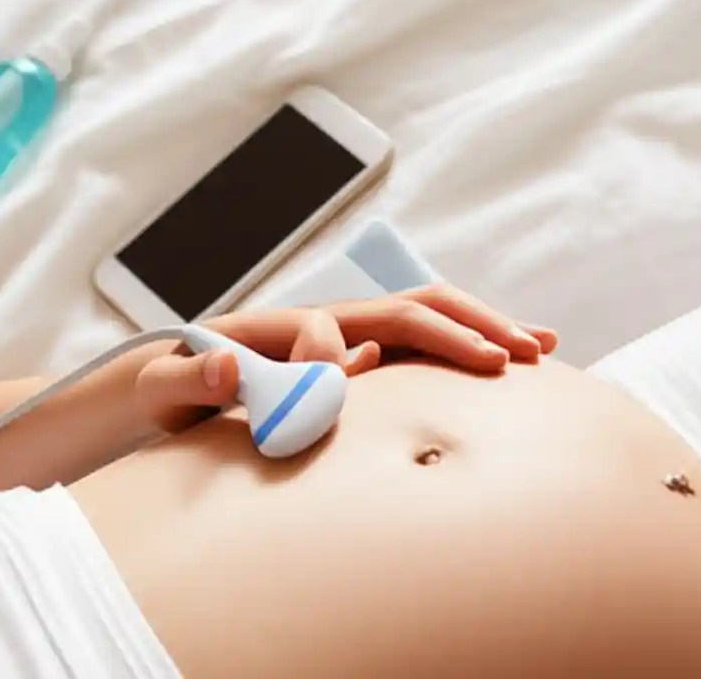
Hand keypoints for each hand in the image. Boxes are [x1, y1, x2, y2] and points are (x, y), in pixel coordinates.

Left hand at [133, 284, 556, 433]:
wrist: (163, 382)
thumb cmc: (163, 389)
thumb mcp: (159, 388)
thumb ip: (189, 379)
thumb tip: (227, 366)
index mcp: (282, 328)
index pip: (331, 328)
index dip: (342, 359)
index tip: (348, 392)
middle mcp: (326, 323)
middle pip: (407, 308)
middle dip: (460, 328)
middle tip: (511, 356)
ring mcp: (349, 338)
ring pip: (429, 320)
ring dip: (484, 328)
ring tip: (540, 348)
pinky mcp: (360, 359)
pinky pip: (426, 348)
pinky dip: (472, 346)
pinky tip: (515, 364)